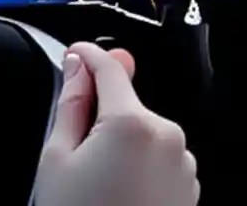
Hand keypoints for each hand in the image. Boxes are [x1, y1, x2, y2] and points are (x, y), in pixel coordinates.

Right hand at [34, 42, 199, 205]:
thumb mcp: (58, 161)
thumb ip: (70, 107)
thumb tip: (77, 69)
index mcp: (132, 124)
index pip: (109, 68)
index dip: (87, 55)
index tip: (75, 54)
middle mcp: (166, 138)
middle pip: (125, 105)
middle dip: (100, 115)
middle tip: (73, 149)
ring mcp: (183, 164)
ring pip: (141, 133)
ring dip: (120, 143)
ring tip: (97, 182)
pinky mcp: (189, 186)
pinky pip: (158, 159)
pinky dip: (138, 166)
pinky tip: (118, 192)